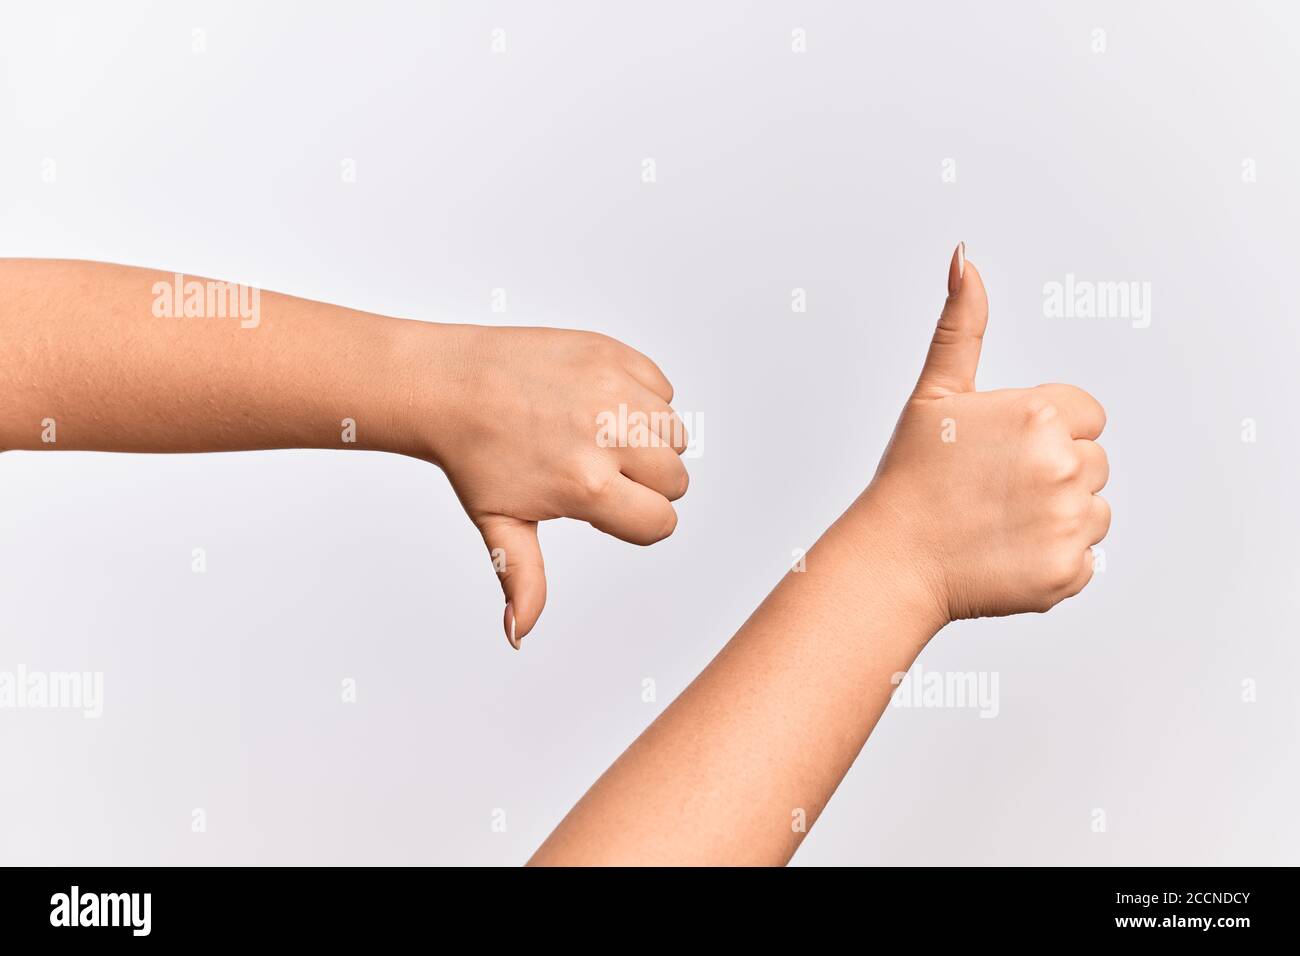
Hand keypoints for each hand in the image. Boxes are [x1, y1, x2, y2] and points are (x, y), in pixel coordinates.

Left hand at [405, 324, 688, 646]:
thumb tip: (519, 634)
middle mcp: (607, 435)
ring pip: (676, 432)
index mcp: (585, 485)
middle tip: (598, 472)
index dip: (634, 523)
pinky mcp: (613, 353)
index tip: (598, 509)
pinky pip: (662, 388)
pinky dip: (644, 398)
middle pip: (676, 479)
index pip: (660, 523)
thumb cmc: (473, 456)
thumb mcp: (499, 525)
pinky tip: (599, 405)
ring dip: (650, 441)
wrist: (449, 383)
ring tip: (602, 439)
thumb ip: (524, 580)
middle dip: (646, 485)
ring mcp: (613, 389)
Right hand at [866, 244, 1110, 622]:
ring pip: (1094, 510)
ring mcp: (1069, 521)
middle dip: (1052, 474)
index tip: (998, 453)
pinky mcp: (1070, 570)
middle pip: (1092, 463)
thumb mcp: (935, 393)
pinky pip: (1086, 557)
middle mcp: (1063, 465)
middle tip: (992, 491)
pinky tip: (1008, 552)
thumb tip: (965, 259)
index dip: (1041, 433)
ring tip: (1000, 523)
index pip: (1085, 416)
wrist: (893, 560)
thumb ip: (962, 325)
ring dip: (1059, 517)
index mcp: (1039, 415)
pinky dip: (1053, 560)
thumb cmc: (911, 478)